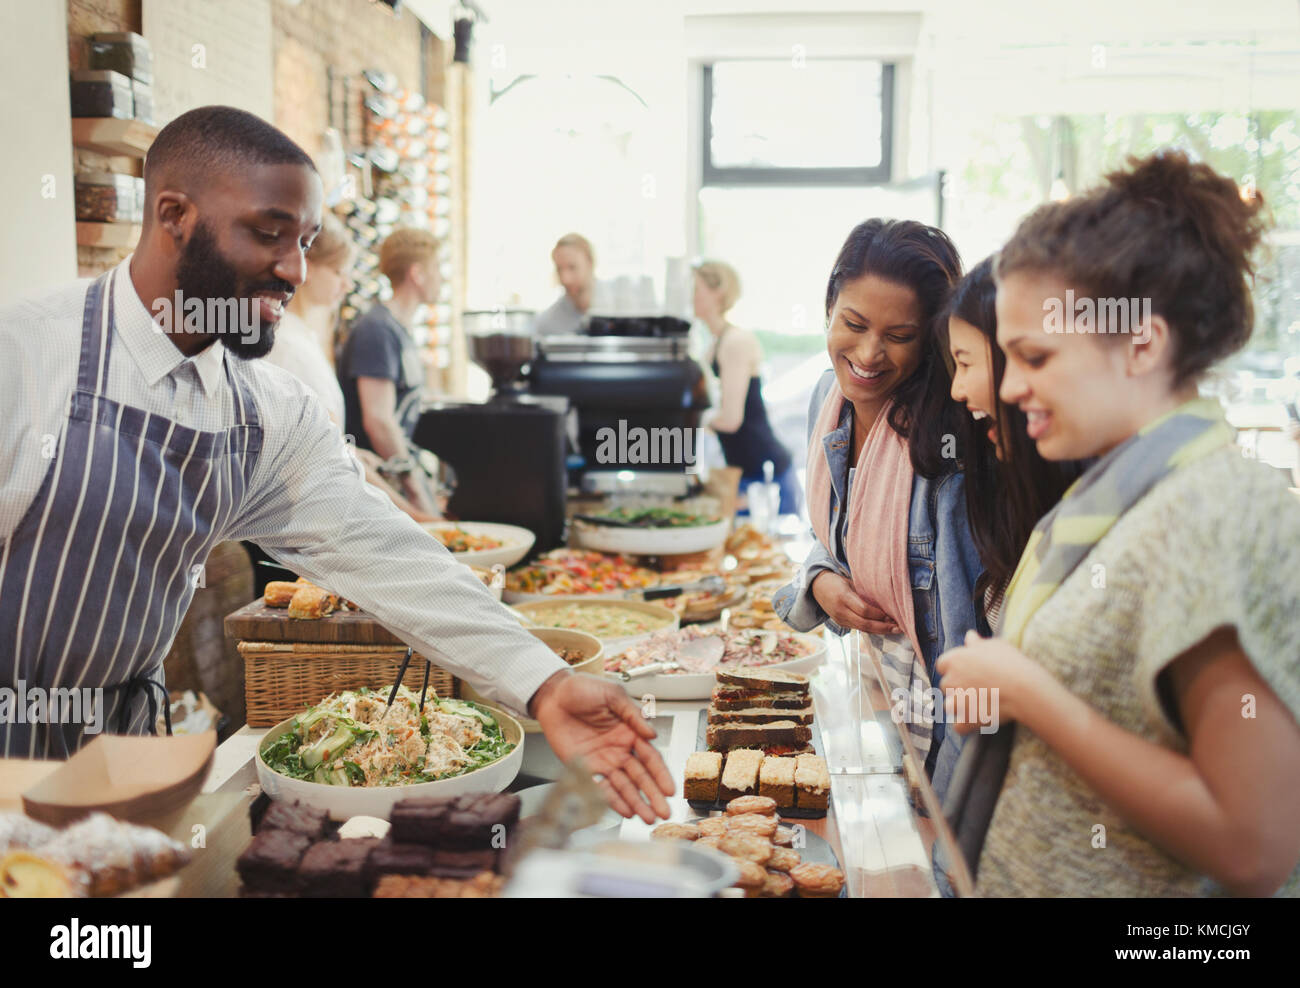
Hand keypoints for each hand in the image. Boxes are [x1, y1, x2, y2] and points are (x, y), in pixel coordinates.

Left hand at [529, 672, 674, 822]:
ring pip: (623, 786)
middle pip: (640, 777)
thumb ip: (632, 714)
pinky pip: (600, 787)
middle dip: (652, 795)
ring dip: (636, 802)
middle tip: (663, 812)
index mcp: (630, 732)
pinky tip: (624, 811)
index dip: (660, 774)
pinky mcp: (584, 768)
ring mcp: (602, 761)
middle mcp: (619, 750)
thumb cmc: (582, 689)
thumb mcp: (612, 694)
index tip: (669, 790)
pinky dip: (612, 800)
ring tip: (647, 818)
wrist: (552, 694)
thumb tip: (653, 733)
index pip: (650, 757)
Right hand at [810, 570, 901, 633]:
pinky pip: (859, 628)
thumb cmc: (836, 580)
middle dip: (883, 627)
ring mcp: (840, 619)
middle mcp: (840, 611)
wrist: (816, 587)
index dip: (880, 614)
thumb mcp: (849, 581)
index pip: (864, 610)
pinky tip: (882, 628)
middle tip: (899, 627)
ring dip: (880, 630)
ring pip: (863, 629)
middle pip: (865, 623)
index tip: (893, 614)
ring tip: (895, 630)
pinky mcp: (841, 623)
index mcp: (843, 597)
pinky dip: (872, 629)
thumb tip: (884, 600)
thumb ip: (864, 592)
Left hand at [935, 630, 1053, 733]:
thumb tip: (969, 636)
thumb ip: (977, 643)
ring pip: (949, 705)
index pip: (943, 665)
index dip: (955, 668)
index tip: (969, 671)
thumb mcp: (995, 645)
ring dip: (960, 706)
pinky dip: (966, 725)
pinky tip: (978, 720)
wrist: (1023, 689)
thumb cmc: (1010, 663)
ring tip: (980, 704)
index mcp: (953, 660)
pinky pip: (958, 726)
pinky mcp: (966, 719)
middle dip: (958, 687)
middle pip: (946, 685)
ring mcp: (956, 702)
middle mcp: (950, 680)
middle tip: (979, 688)